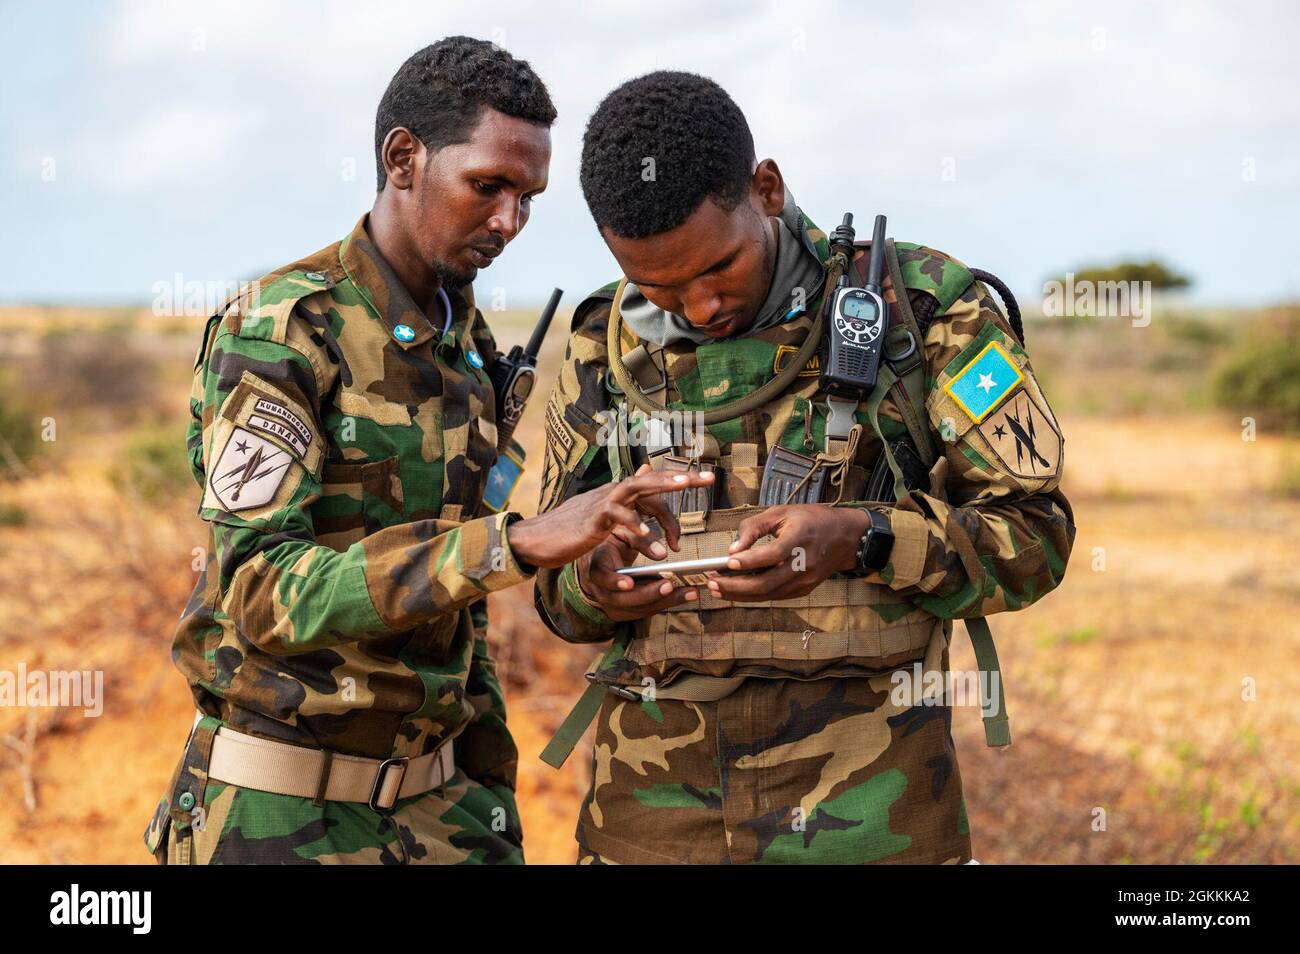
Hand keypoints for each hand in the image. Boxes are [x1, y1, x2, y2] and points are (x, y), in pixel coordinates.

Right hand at [506, 466, 714, 569]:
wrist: (536, 539)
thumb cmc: (570, 530)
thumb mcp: (604, 513)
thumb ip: (628, 498)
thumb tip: (645, 471)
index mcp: (618, 495)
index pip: (652, 484)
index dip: (679, 482)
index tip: (708, 480)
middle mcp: (612, 493)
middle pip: (649, 479)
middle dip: (679, 478)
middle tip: (707, 479)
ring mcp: (601, 505)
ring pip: (634, 491)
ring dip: (659, 495)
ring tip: (681, 499)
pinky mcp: (591, 522)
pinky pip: (614, 518)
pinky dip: (632, 524)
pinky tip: (647, 536)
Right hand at [574, 537, 700, 621]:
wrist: (600, 563)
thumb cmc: (613, 545)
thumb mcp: (623, 534)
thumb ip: (640, 540)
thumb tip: (661, 554)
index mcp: (597, 566)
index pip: (602, 576)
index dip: (615, 581)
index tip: (630, 583)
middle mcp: (601, 590)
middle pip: (624, 599)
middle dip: (649, 594)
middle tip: (670, 585)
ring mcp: (610, 605)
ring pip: (637, 610)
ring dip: (665, 602)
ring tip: (689, 592)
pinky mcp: (621, 613)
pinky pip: (643, 613)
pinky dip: (664, 605)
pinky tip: (683, 596)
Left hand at [705, 504, 870, 601]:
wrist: (845, 537)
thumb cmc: (810, 520)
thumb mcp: (781, 512)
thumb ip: (754, 527)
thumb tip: (733, 549)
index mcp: (800, 538)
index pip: (772, 554)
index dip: (749, 561)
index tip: (727, 562)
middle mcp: (804, 564)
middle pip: (767, 583)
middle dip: (736, 586)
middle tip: (712, 582)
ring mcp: (805, 580)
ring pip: (768, 594)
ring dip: (740, 595)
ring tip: (717, 589)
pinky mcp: (803, 590)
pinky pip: (774, 596)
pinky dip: (753, 596)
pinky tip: (735, 591)